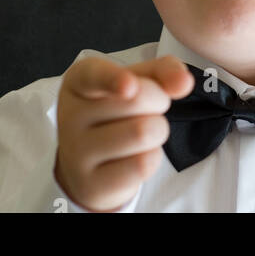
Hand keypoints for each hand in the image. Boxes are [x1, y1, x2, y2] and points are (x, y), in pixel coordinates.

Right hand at [54, 54, 194, 211]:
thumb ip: (162, 71)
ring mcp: (76, 153)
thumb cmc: (116, 110)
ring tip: (142, 133)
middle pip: (138, 99)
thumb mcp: (135, 81)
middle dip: (158, 102)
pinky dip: (152, 157)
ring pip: (143, 133)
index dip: (115, 79)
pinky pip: (143, 165)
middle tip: (147, 110)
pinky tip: (135, 156)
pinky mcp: (91, 184)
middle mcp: (70, 115)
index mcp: (78, 80)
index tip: (130, 87)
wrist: (89, 161)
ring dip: (158, 130)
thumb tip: (184, 82)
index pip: (95, 75)